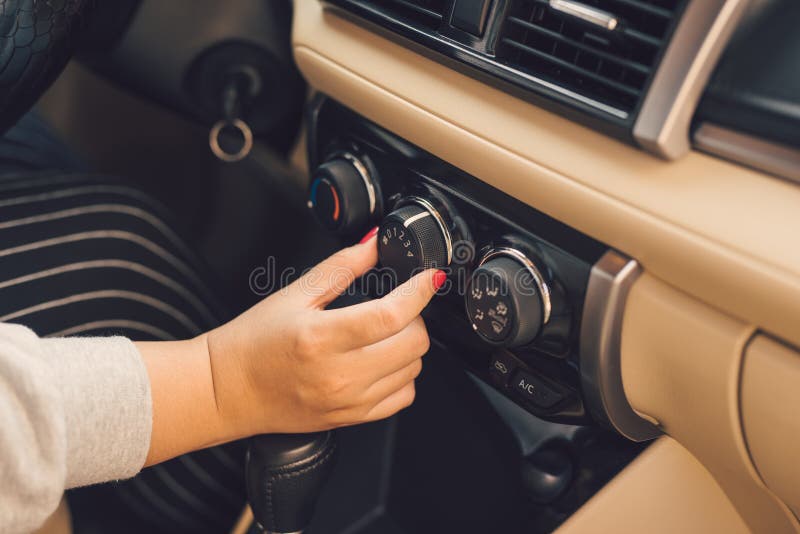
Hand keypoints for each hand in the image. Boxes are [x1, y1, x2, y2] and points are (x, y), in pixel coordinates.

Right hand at [205, 231, 444, 437]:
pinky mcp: (352, 418)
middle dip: (414, 317)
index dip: (419, 292)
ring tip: (383, 334)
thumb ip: (341, 267)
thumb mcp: (294, 294)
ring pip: (413, 369)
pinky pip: (402, 397)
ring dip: (409, 345)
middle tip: (396, 306)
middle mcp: (339, 375)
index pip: (391, 314)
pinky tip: (381, 361)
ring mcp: (348, 401)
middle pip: (412, 343)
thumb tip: (374, 243)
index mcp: (322, 338)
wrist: (229, 389)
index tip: (430, 278)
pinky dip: (402, 375)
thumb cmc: (254, 341)